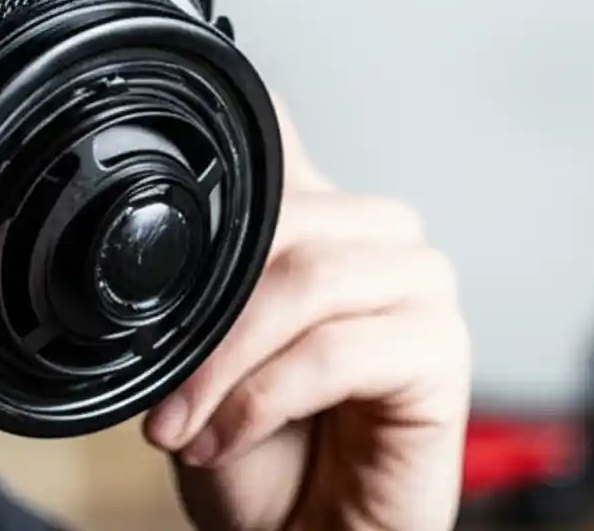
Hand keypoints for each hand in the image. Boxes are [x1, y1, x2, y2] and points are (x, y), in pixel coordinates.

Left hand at [144, 107, 469, 529]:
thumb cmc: (255, 454)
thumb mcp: (203, 354)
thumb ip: (204, 279)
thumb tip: (170, 222)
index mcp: (321, 223)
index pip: (279, 139)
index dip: (224, 161)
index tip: (153, 208)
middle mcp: (377, 242)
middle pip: (286, 220)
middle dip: (206, 315)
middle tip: (161, 392)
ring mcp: (418, 290)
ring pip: (309, 280)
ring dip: (227, 364)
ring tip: (185, 427)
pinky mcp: (441, 352)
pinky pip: (338, 349)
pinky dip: (264, 398)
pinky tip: (229, 438)